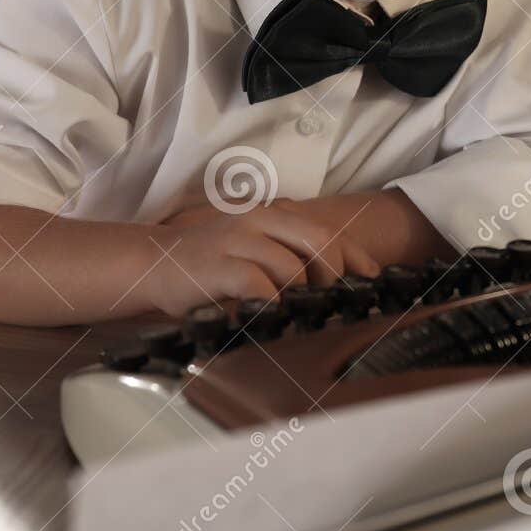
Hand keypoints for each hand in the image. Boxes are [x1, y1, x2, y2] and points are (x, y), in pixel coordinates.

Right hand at [143, 198, 381, 314]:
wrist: (154, 263)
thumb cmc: (212, 263)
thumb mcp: (256, 248)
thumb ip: (292, 256)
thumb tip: (341, 284)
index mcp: (276, 214)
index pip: (332, 232)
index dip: (359, 260)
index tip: (376, 285)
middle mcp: (260, 220)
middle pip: (321, 241)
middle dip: (337, 277)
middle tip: (336, 304)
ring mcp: (238, 240)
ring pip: (292, 267)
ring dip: (302, 297)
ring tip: (300, 315)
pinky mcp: (217, 266)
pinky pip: (258, 284)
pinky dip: (272, 304)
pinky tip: (271, 316)